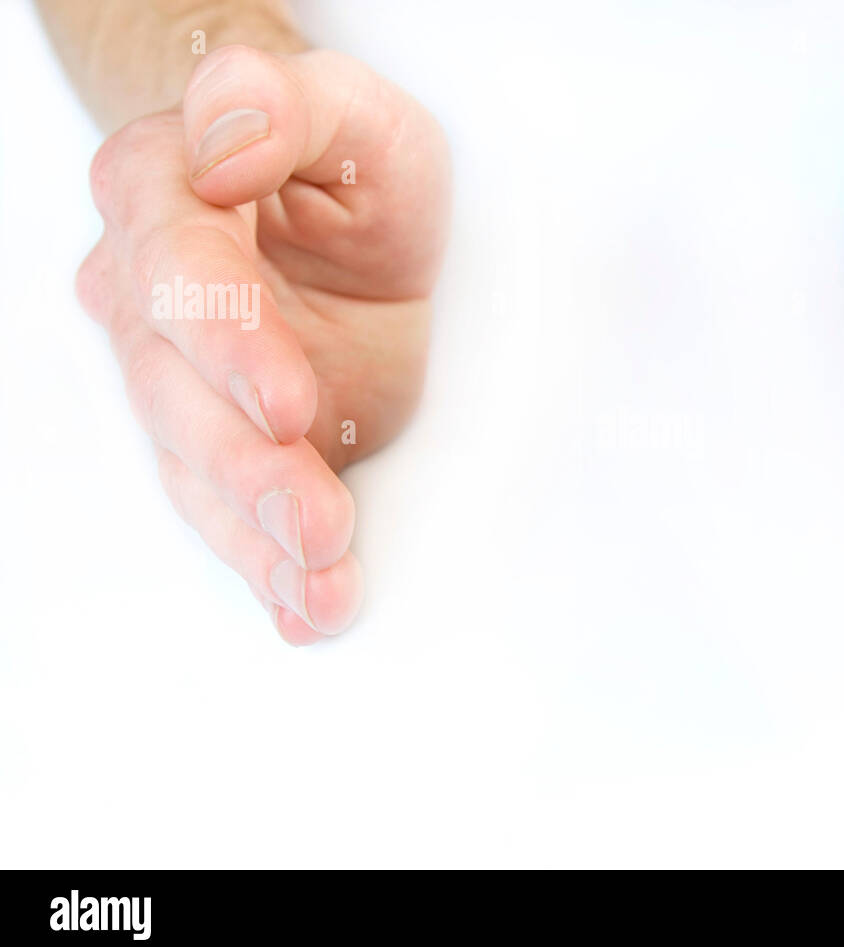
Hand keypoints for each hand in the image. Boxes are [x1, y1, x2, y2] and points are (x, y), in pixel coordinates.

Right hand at [77, 45, 449, 644]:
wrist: (352, 226)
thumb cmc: (350, 165)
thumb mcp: (347, 110)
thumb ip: (281, 101)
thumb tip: (226, 137)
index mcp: (164, 194)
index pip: (177, 269)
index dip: (227, 340)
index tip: (286, 401)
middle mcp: (148, 293)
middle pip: (178, 392)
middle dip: (248, 467)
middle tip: (317, 520)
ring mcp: (181, 377)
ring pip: (198, 466)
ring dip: (259, 536)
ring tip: (321, 583)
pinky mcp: (228, 439)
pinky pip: (230, 510)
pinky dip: (269, 565)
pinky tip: (305, 606)